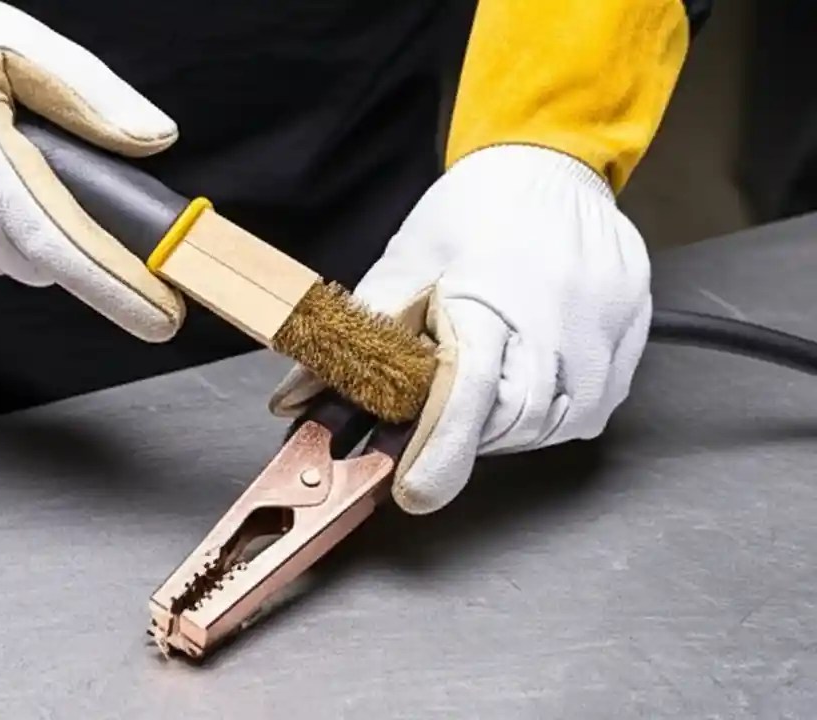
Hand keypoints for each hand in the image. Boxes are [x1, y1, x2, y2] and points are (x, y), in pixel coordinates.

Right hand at [0, 0, 183, 340]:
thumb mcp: (19, 46)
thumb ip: (92, 98)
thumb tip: (153, 141)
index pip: (62, 247)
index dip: (117, 287)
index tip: (163, 316)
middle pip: (40, 255)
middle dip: (61, 226)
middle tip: (44, 168)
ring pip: (3, 254)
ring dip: (13, 220)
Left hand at [272, 145, 651, 513]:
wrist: (550, 164)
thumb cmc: (476, 208)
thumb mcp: (402, 263)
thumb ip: (354, 337)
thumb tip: (297, 395)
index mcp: (492, 299)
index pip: (468, 397)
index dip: (439, 452)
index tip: (414, 490)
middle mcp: (558, 321)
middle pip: (512, 425)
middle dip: (468, 437)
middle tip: (439, 420)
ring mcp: (605, 332)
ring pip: (554, 426)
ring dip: (508, 427)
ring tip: (482, 386)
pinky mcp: (632, 339)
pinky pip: (590, 408)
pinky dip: (551, 411)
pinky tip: (524, 377)